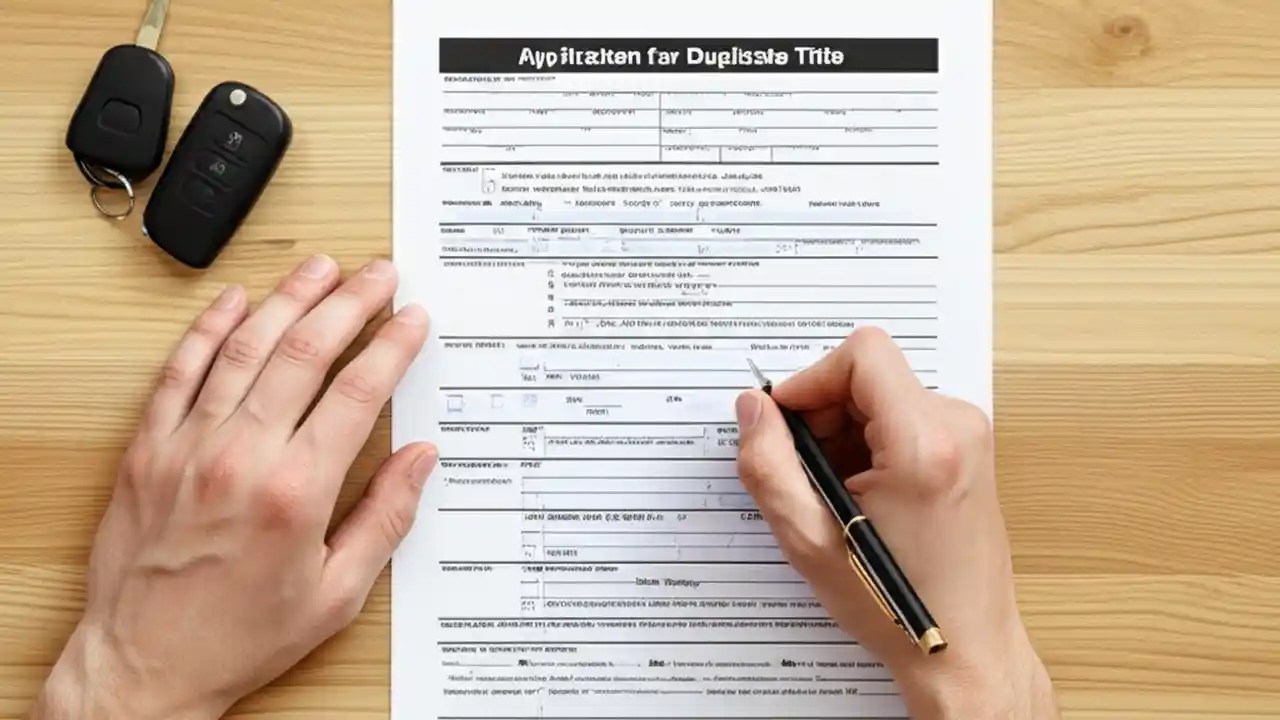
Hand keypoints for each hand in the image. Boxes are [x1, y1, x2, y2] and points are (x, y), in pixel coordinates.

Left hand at [30, 256, 434, 719]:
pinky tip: (233, 301)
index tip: (412, 319)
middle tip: (378, 275)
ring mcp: (188, 448)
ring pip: (245, 349)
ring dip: (287, 299)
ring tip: (320, 267)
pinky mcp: (148, 451)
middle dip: (350, 303)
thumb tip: (421, 460)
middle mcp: (240, 457)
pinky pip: (179, 372)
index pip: (356, 392)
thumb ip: (386, 518)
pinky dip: (207, 330)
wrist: (144, 667)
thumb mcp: (337, 595)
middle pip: (305, 353)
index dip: (392, 346)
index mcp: (296, 492)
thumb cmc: (240, 637)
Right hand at [734, 328, 1056, 719]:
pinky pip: (901, 418)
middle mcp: (957, 427)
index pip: (862, 354)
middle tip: (805, 473)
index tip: (785, 422)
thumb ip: (769, 465)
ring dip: (842, 434)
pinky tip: (859, 497)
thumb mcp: (810, 539)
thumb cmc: (899, 604)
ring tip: (835, 495)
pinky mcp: (967, 450)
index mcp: (925, 443)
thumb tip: (754, 409)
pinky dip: (867, 445)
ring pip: (880, 396)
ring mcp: (968, 437)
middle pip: (868, 374)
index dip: (810, 381)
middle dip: (822, 414)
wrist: (964, 649)